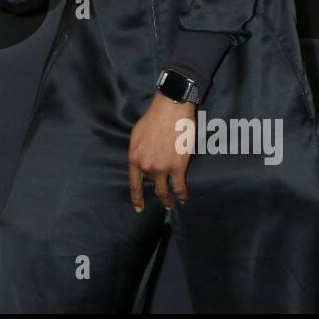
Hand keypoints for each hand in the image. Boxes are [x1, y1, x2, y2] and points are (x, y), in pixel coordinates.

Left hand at [128, 93, 196, 212]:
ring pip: (165, 190)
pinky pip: (180, 187)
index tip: (138, 208)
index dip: (136, 197)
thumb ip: (138, 151)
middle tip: (163, 205)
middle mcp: (147, 166)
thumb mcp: (136, 135)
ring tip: (171, 205)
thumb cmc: (153, 118)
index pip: (134, 183)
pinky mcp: (178, 167)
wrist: (170, 110)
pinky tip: (184, 199)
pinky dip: (183, 195)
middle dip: (157, 198)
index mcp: (134, 158)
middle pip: (152, 187)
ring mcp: (162, 168)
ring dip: (168, 200)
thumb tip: (143, 159)